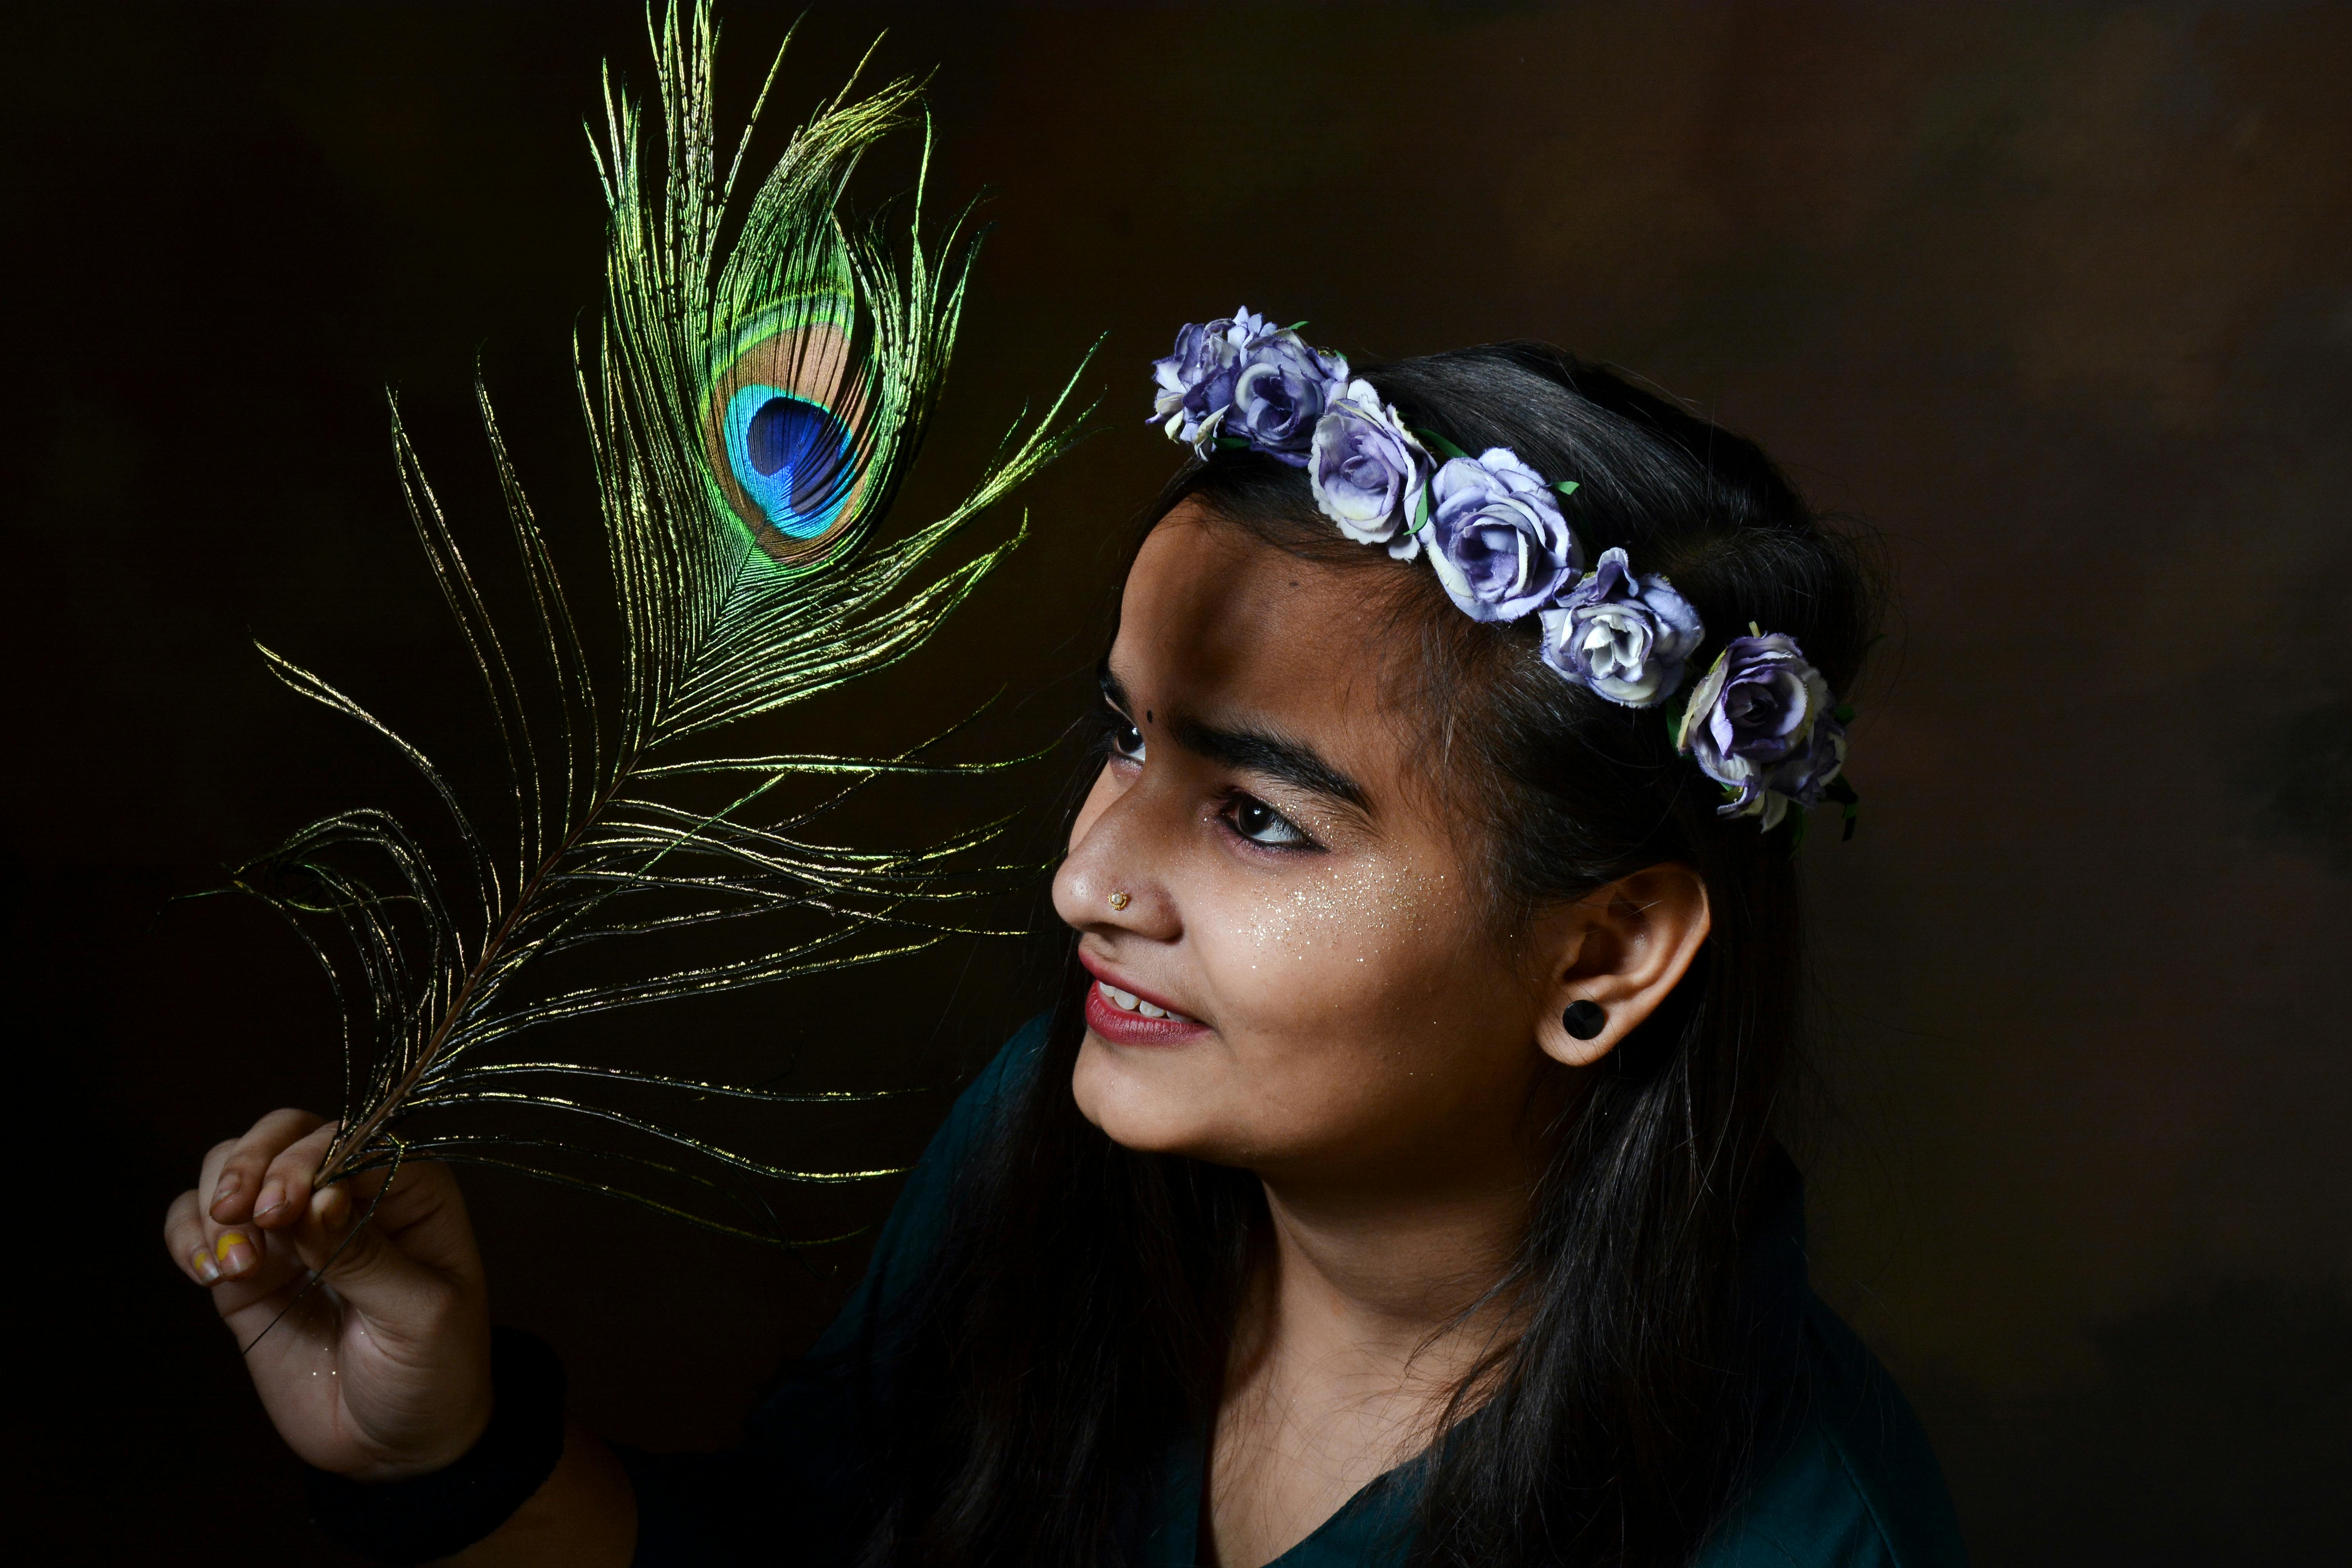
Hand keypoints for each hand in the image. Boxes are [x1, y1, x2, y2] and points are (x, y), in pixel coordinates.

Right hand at [163, 1111, 492, 1478]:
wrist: (397, 1446)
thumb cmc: (434, 1372)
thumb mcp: (421, 1317)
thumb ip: (366, 1258)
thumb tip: (317, 1200)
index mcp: (412, 1192)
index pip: (355, 1138)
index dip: (313, 1159)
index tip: (286, 1207)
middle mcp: (349, 1196)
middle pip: (287, 1134)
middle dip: (255, 1161)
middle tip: (244, 1213)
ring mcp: (293, 1231)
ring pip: (236, 1165)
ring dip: (218, 1196)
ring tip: (232, 1263)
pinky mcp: (250, 1271)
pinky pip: (202, 1225)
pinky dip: (188, 1233)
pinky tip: (208, 1271)